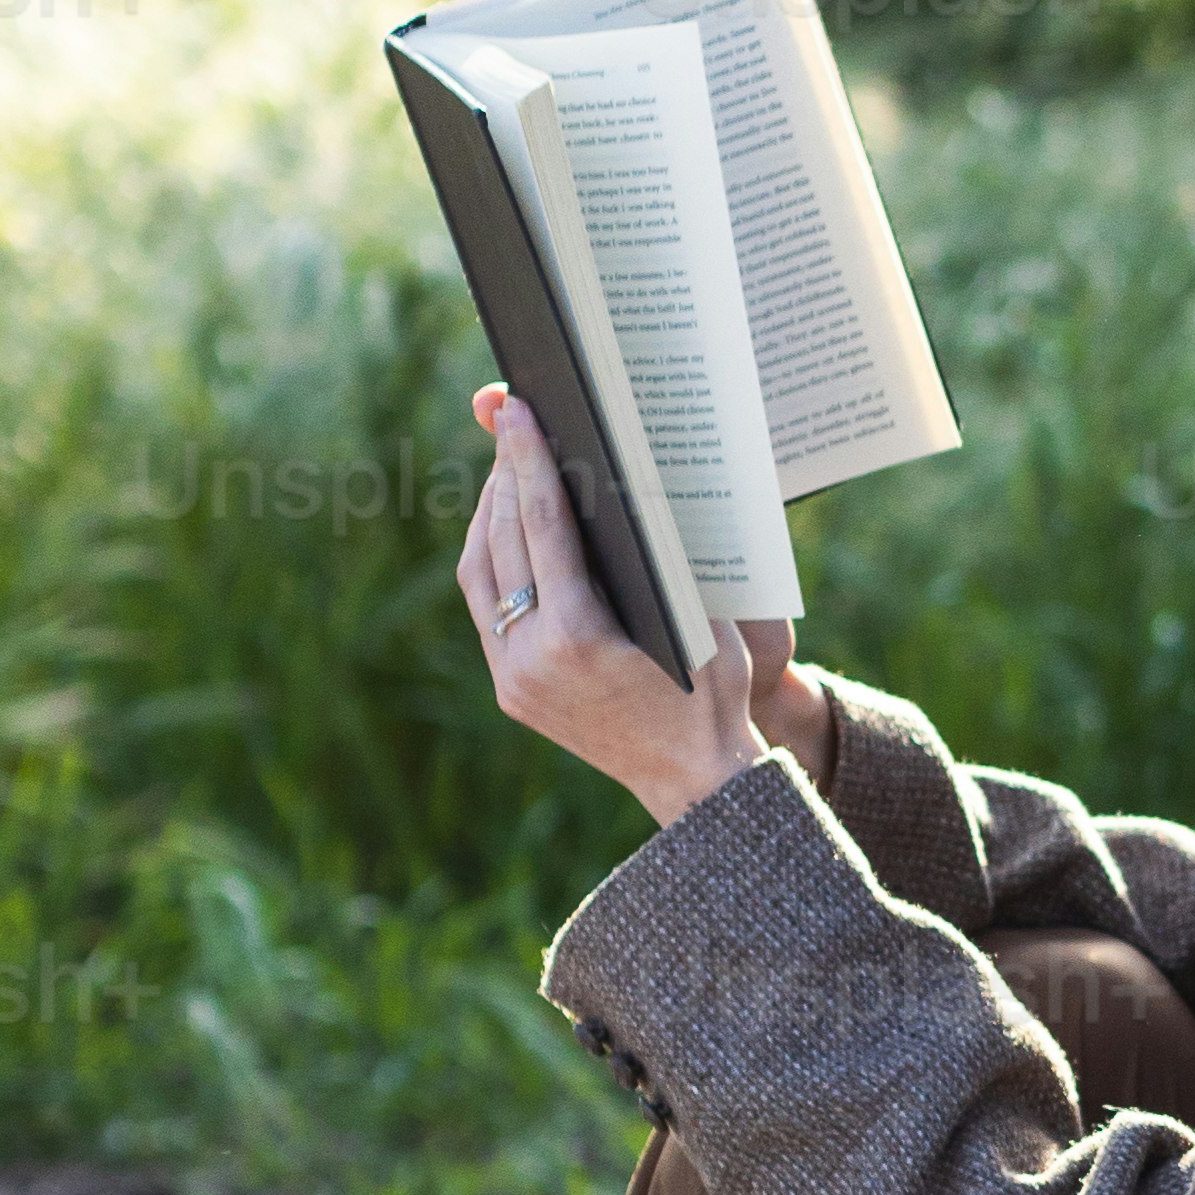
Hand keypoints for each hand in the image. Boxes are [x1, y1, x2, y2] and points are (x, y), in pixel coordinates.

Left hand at [459, 390, 776, 831]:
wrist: (697, 782)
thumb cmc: (713, 695)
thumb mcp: (701, 616)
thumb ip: (661, 558)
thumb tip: (630, 483)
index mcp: (579, 636)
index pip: (544, 523)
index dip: (530, 459)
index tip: (516, 412)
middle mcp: (532, 657)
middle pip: (504, 541)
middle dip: (507, 476)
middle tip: (511, 424)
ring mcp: (514, 678)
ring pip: (480, 576)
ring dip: (491, 517)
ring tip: (509, 472)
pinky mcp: (510, 690)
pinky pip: (488, 610)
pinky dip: (495, 562)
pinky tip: (511, 535)